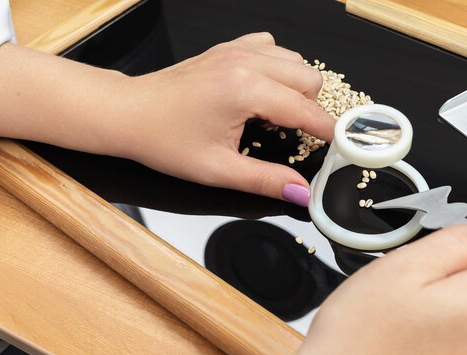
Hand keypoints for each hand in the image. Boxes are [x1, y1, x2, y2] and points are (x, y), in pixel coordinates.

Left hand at [115, 32, 334, 205]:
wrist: (129, 113)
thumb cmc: (164, 140)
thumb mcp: (218, 170)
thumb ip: (265, 181)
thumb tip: (301, 194)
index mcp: (245, 91)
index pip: (305, 110)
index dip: (326, 131)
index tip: (336, 146)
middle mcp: (246, 62)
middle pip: (309, 79)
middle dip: (309, 109)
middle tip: (292, 135)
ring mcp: (237, 50)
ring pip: (294, 60)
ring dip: (294, 88)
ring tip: (272, 115)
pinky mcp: (228, 47)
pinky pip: (271, 48)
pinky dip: (276, 68)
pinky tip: (260, 91)